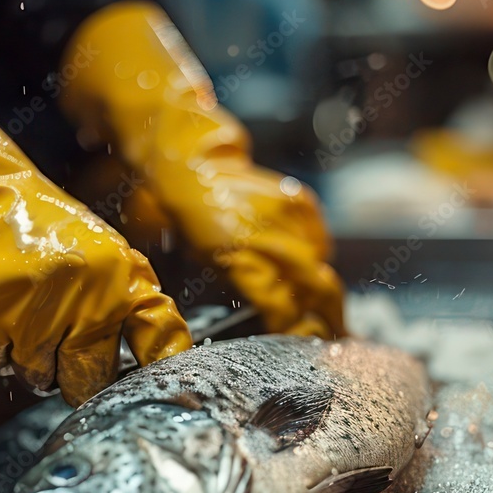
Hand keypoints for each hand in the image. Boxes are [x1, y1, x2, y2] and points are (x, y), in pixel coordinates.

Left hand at [59, 1, 345, 337]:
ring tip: (332, 324)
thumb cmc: (161, 197)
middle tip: (330, 347)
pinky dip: (317, 255)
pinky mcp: (291, 197)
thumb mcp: (177, 248)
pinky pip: (314, 233)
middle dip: (325, 320)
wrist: (174, 141)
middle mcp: (266, 227)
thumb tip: (243, 309)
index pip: (280, 302)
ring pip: (318, 262)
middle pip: (313, 285)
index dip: (296, 330)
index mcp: (233, 245)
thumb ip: (217, 279)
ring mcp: (282, 210)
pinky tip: (317, 272)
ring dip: (325, 295)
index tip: (303, 350)